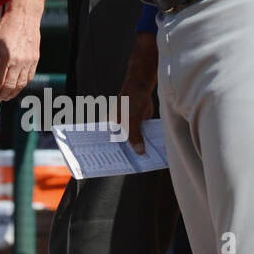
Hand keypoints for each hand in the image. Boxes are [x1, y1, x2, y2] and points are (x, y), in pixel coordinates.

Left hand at [0, 4, 40, 100]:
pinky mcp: (35, 59)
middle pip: (10, 86)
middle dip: (2, 95)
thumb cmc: (6, 26)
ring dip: (13, 93)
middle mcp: (18, 61)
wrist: (24, 16)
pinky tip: (17, 87)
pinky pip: (29, 77)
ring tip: (6, 96)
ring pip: (21, 84)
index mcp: (5, 56)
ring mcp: (28, 61)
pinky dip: (22, 85)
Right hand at [116, 31, 158, 152]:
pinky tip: (148, 153)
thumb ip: (134, 136)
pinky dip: (144, 143)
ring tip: (138, 163)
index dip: (106, 150)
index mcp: (109, 123)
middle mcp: (116, 125)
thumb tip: (139, 152)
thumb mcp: (132, 119)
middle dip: (123, 153)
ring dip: (135, 149)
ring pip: (131, 141)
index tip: (107, 162)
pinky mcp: (138, 125)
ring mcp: (128, 126)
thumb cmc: (131, 99)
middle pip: (119, 142)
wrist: (142, 87)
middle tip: (125, 166)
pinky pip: (140, 137)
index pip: (105, 139)